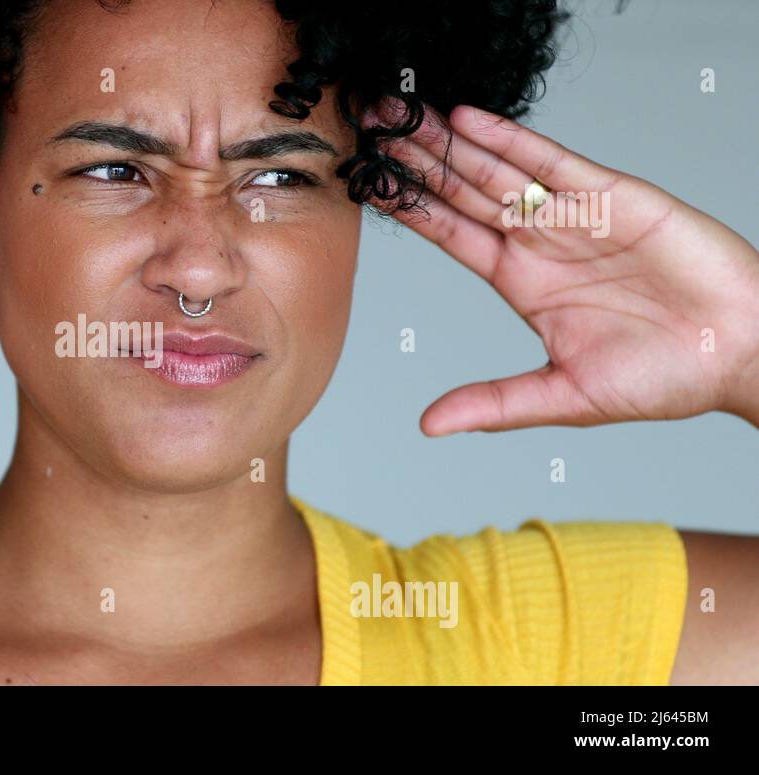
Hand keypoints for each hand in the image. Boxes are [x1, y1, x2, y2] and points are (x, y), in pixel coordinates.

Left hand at [387, 106, 758, 434]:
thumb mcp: (563, 396)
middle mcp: (541, 243)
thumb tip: (429, 426)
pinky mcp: (613, 196)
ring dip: (452, 143)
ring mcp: (574, 215)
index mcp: (523, 283)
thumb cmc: (665, 377)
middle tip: (374, 130)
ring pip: (498, 171)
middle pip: (465, 194)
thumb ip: (494, 403)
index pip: (453, 237)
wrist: (743, 354)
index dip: (413, 211)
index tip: (371, 185)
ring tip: (404, 115)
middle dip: (421, 163)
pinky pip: (552, 161)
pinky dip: (510, 139)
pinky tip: (469, 119)